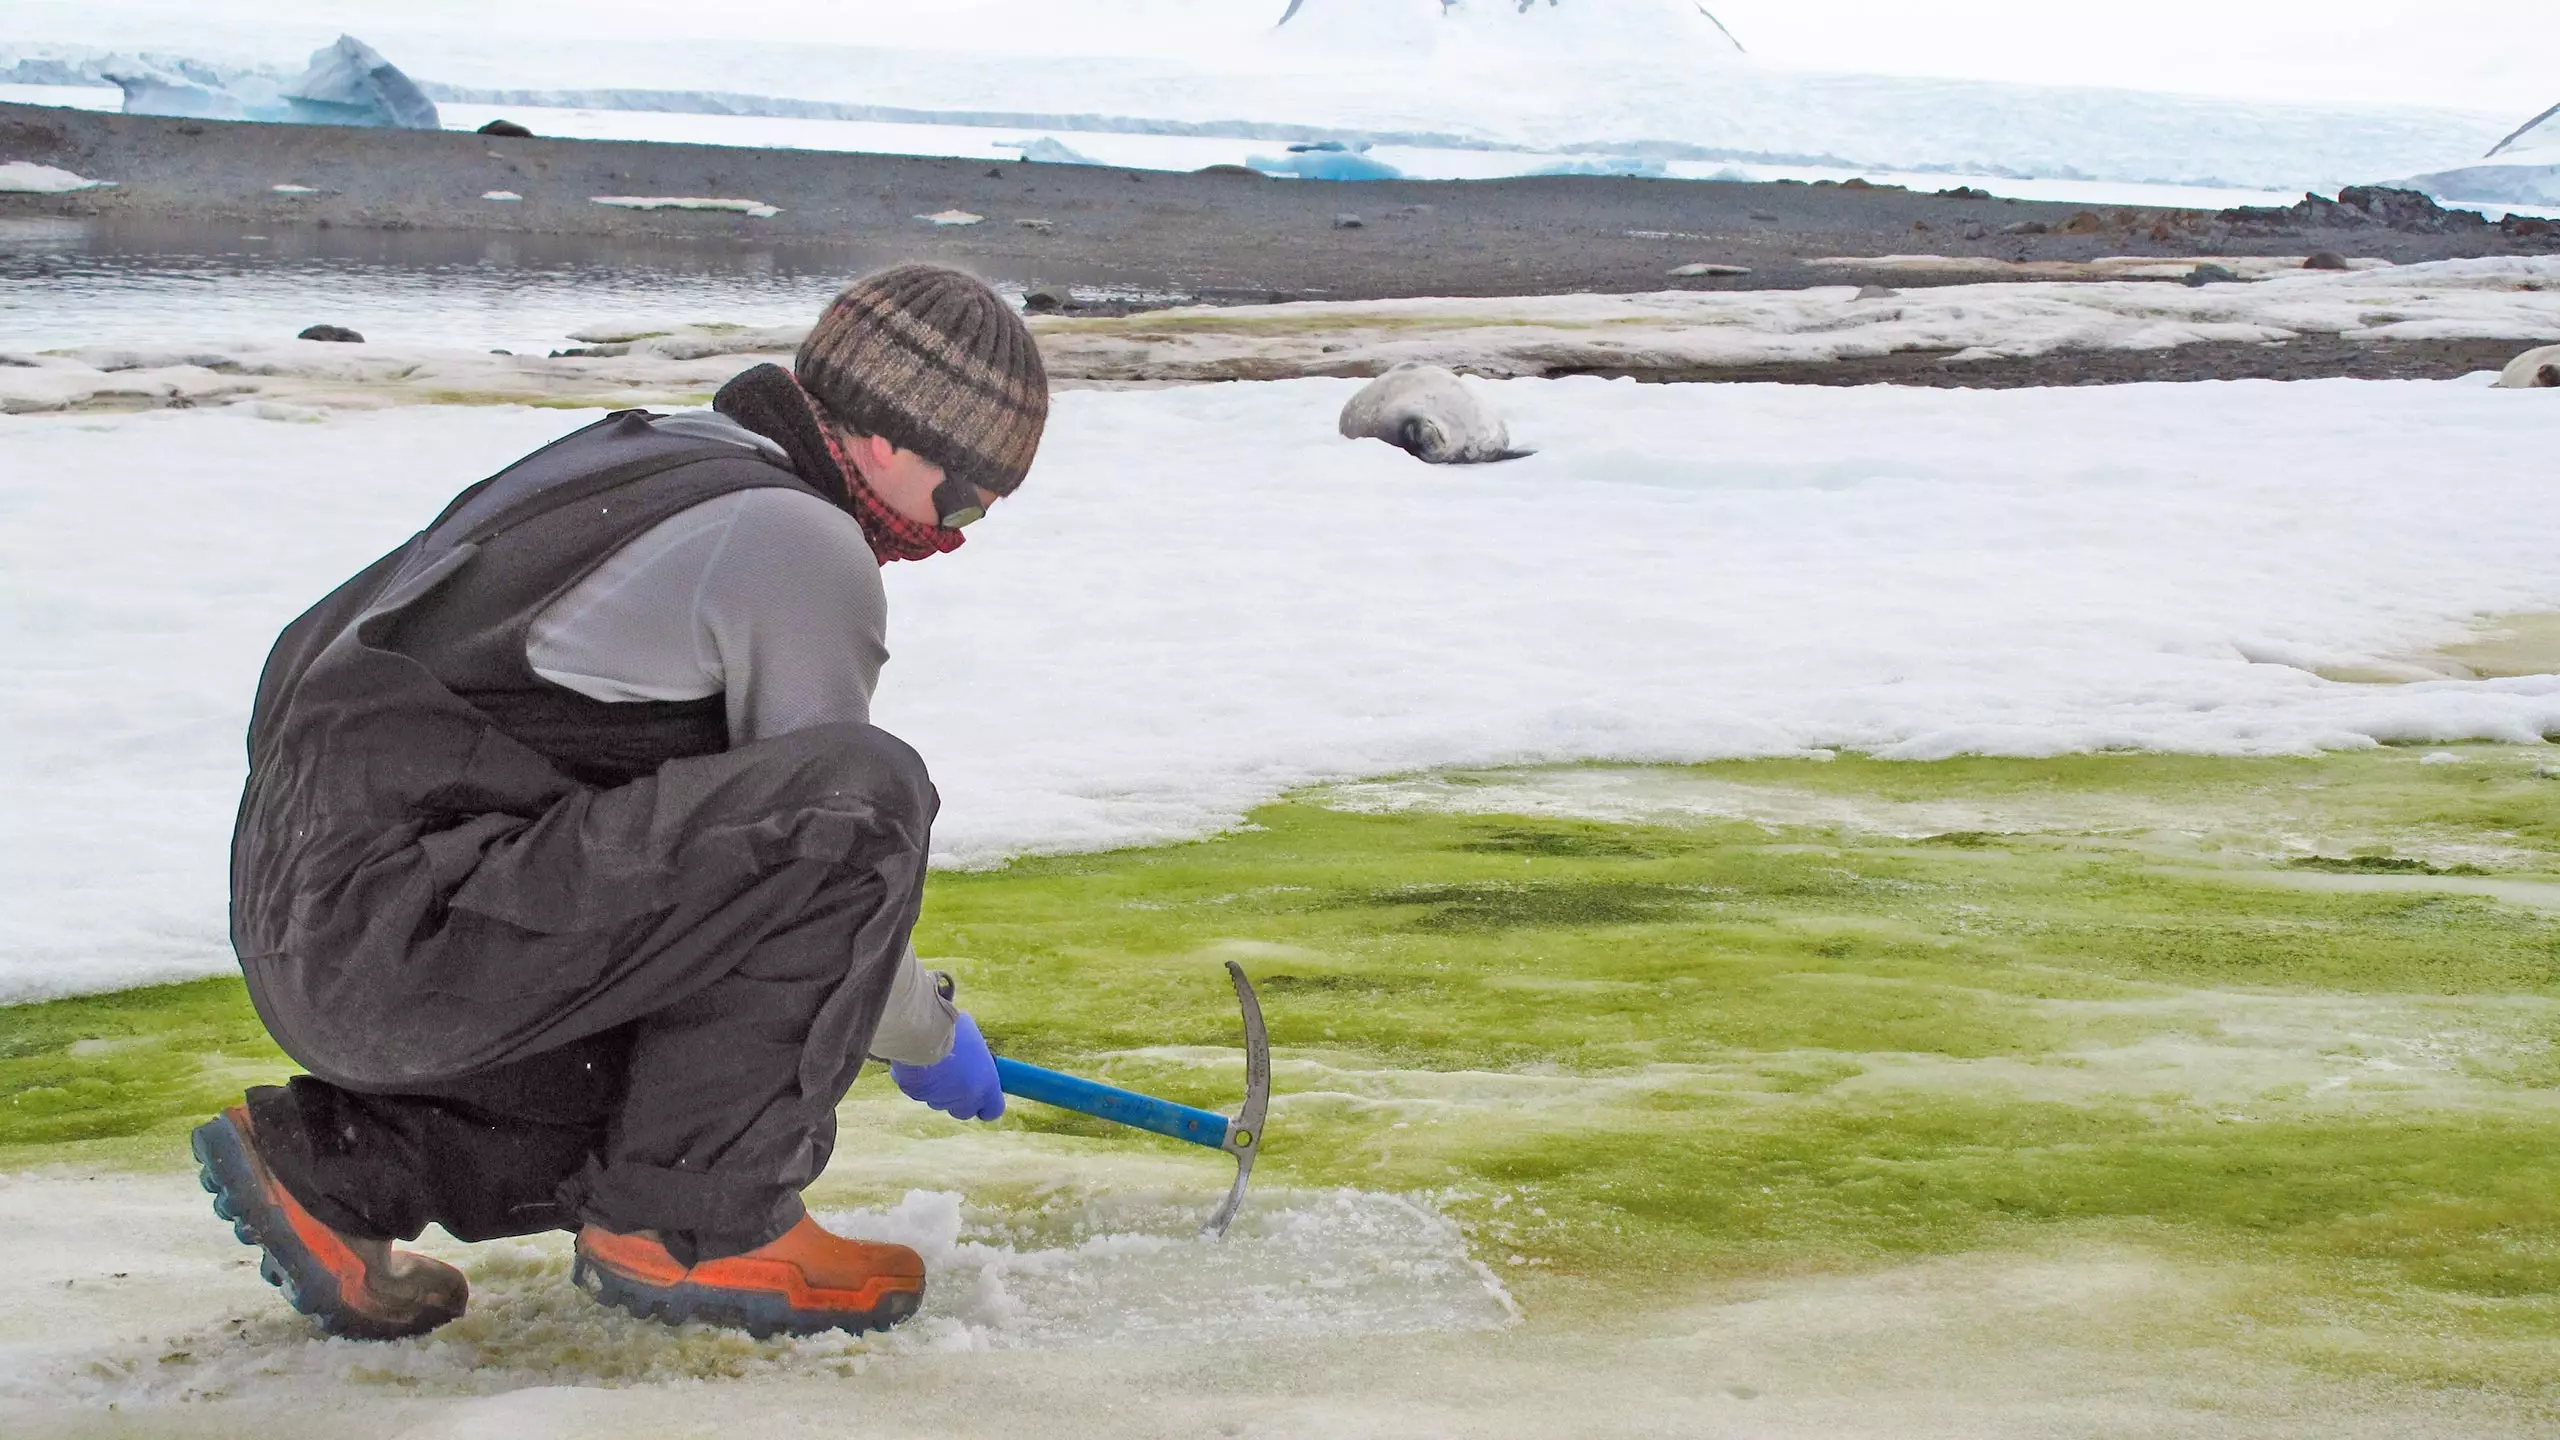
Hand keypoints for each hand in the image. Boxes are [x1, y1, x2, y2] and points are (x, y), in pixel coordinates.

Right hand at [890, 1011, 1004, 1120]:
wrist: (923, 1031)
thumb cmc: (955, 1030)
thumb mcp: (975, 1041)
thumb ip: (976, 1059)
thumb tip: (973, 1058)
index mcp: (986, 1086)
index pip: (993, 1111)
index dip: (987, 1104)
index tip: (983, 1094)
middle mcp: (965, 1099)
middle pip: (964, 1111)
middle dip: (960, 1098)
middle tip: (955, 1077)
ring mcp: (940, 1099)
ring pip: (939, 1101)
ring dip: (938, 1089)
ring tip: (935, 1062)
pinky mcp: (917, 1094)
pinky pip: (919, 1091)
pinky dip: (920, 1081)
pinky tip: (919, 1061)